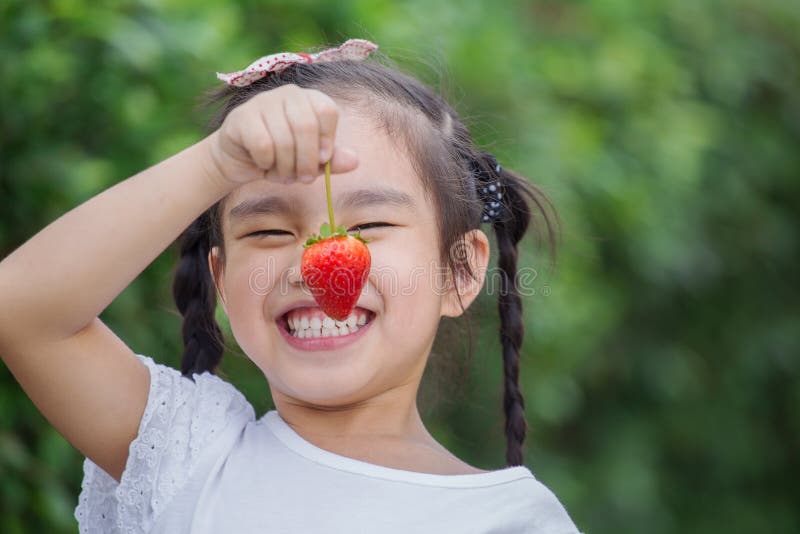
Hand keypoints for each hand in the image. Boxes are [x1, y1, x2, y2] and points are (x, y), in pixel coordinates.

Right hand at [205, 84, 358, 186]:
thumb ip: (332, 161)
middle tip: (303, 178)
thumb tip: (355, 161)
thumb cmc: (280, 158)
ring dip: (285, 167)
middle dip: (307, 161)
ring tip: (282, 174)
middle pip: (306, 126)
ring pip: (284, 140)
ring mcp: (263, 102)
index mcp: (309, 99)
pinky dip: (266, 163)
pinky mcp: (242, 116)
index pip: (327, 110)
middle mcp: (287, 94)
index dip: (327, 139)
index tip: (323, 160)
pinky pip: (262, 145)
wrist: (239, 161)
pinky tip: (262, 163)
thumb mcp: (310, 162)